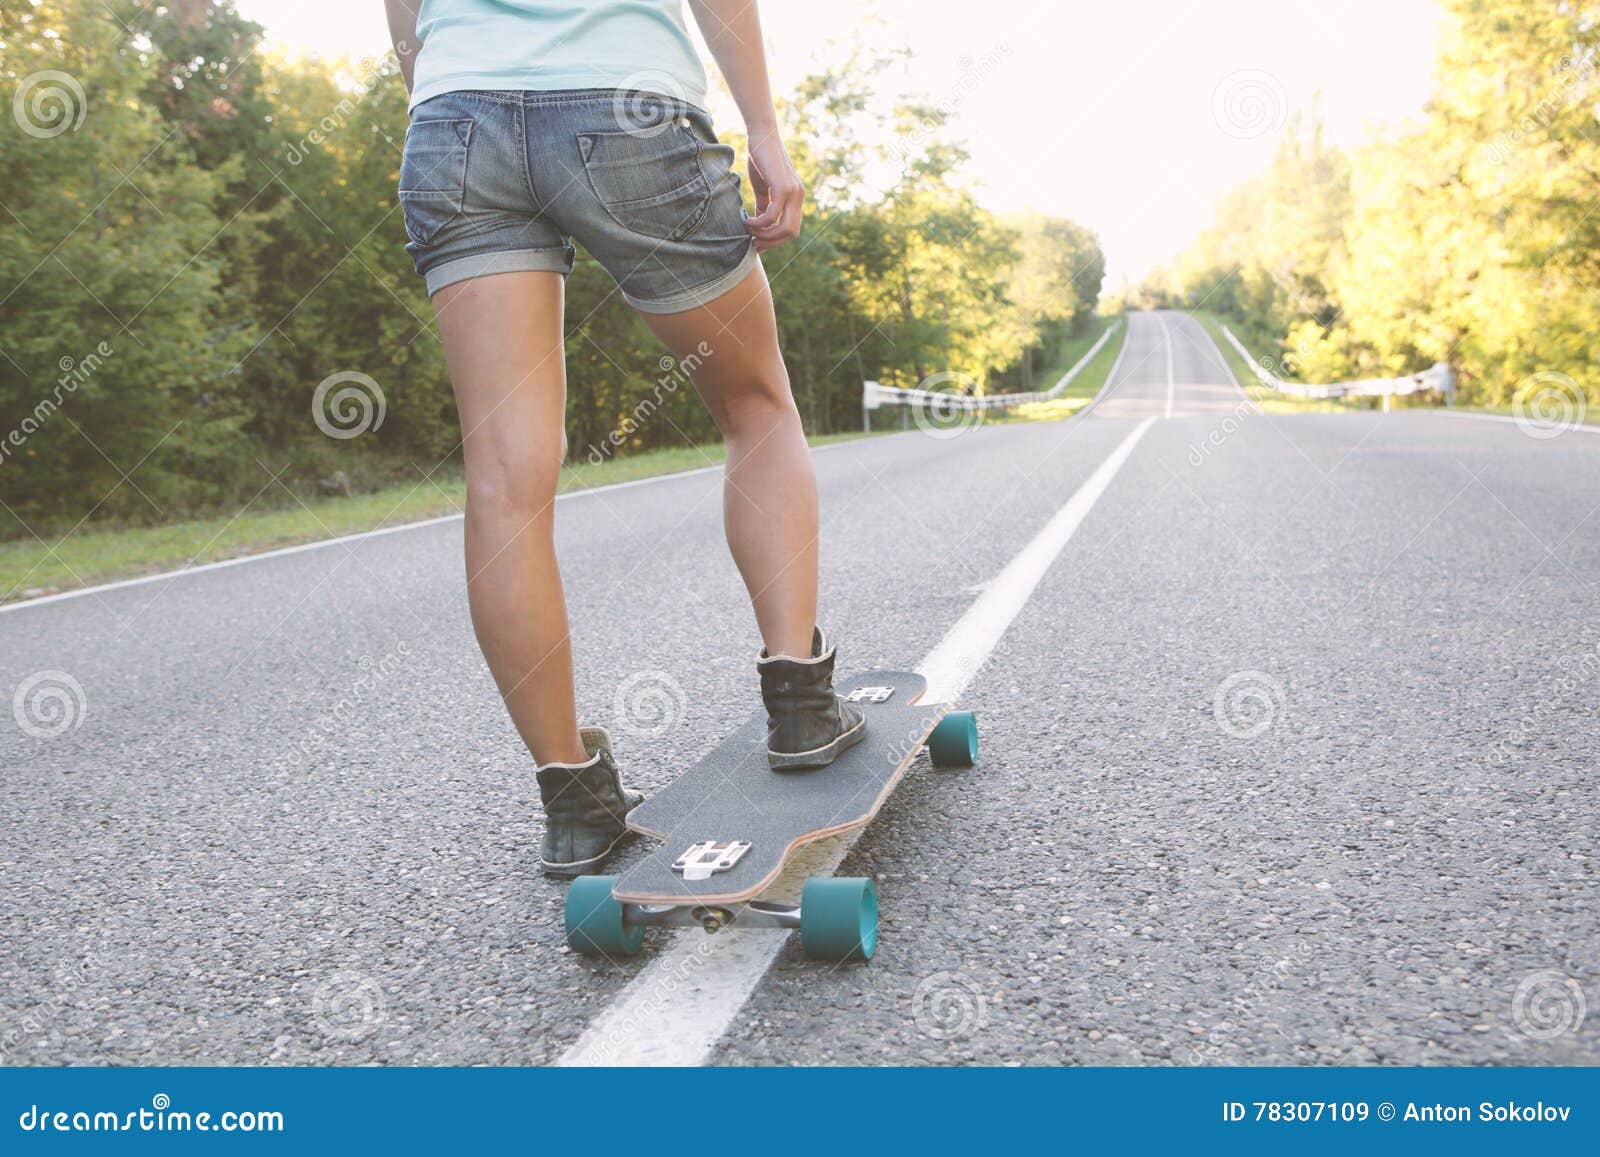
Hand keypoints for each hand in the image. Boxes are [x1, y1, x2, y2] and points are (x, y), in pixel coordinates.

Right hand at [744, 128, 804, 251]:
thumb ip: (764, 205)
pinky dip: (759, 224)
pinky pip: (772, 216)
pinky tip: (747, 222)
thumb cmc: (761, 159)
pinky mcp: (782, 187)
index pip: (792, 229)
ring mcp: (793, 193)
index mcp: (796, 197)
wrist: (762, 135)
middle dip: (772, 243)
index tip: (758, 243)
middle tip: (753, 243)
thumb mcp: (763, 187)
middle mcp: (798, 196)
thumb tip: (760, 224)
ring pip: (785, 229)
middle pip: (792, 233)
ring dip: (765, 236)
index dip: (776, 240)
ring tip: (748, 231)